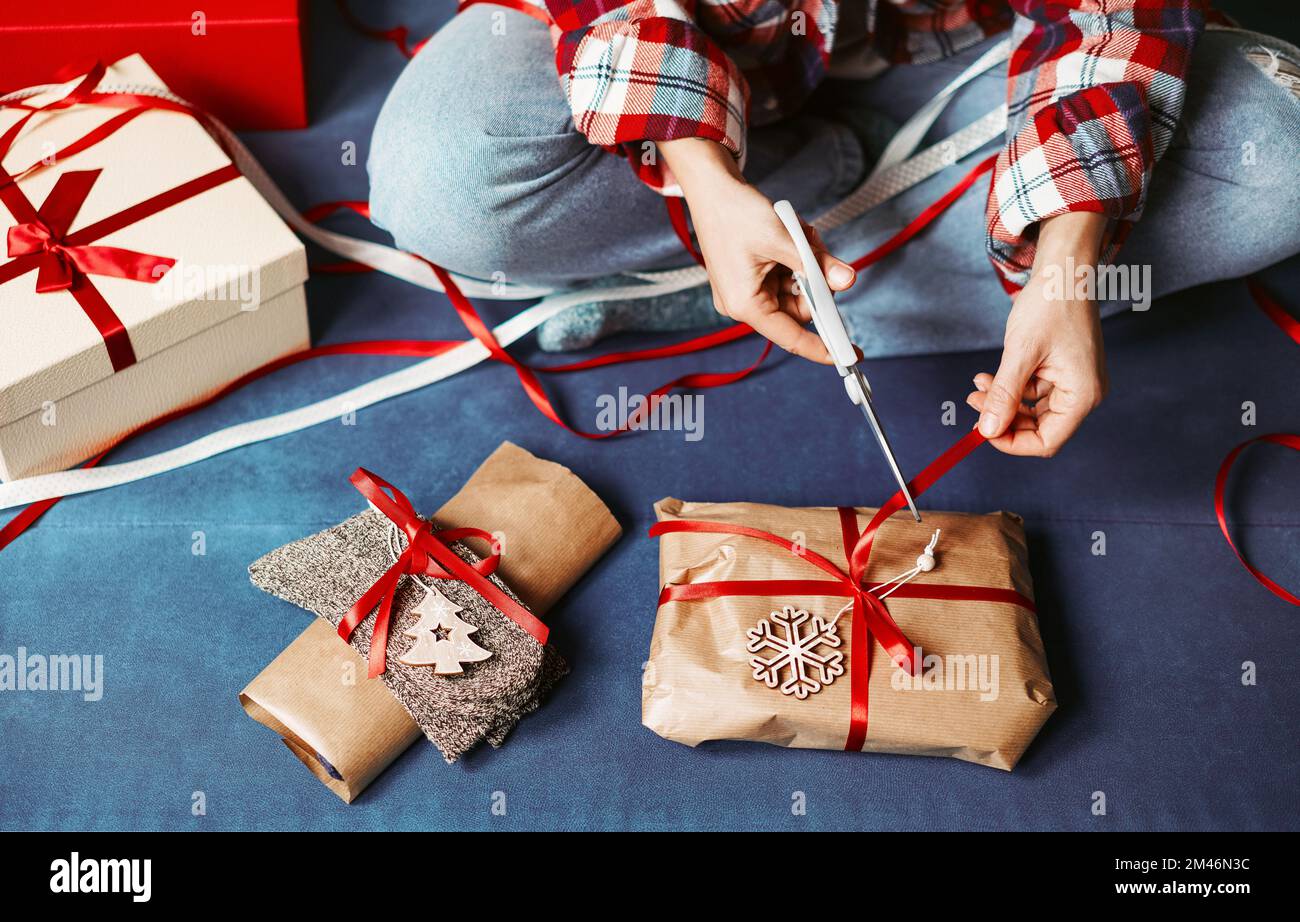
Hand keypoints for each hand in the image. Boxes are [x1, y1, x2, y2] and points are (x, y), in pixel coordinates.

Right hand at [658, 138, 856, 363]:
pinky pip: (786, 277)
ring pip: (796, 289)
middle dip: (815, 280)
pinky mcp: (751, 277)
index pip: (791, 336)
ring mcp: (747, 290)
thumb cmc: (734, 212)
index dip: (823, 346)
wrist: (711, 188)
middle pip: (798, 308)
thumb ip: (816, 263)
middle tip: (817, 250)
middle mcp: (743, 304)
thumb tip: (846, 280)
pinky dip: (797, 258)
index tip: (850, 355)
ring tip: (798, 234)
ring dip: (807, 263)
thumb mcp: (783, 239)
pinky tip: (791, 235)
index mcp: (745, 304)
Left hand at [967, 212, 1109, 456]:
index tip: (981, 431)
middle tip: (973, 402)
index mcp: (1083, 395)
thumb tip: (987, 431)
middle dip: (1003, 418)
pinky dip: (1011, 388)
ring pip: (1032, 411)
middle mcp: (1084, 394)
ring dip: (1003, 402)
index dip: (1012, 442)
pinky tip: (989, 377)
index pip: (1047, 442)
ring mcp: (1074, 383)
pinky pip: (1034, 392)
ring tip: (978, 385)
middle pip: (1039, 428)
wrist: (1064, 269)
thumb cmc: (1050, 304)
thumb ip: (1004, 395)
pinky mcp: (1063, 372)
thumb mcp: (1020, 353)